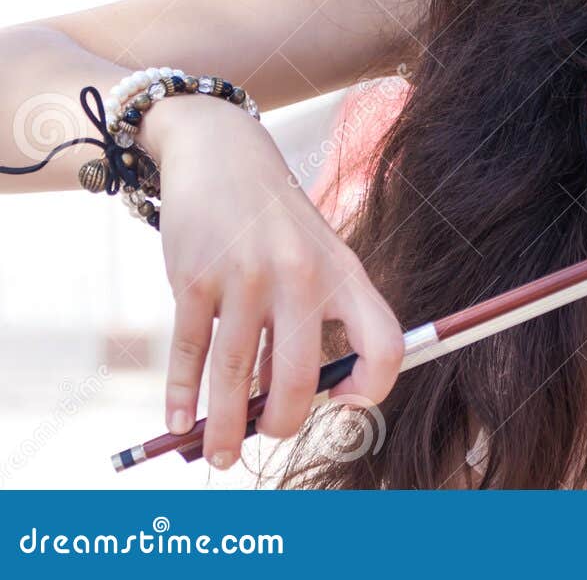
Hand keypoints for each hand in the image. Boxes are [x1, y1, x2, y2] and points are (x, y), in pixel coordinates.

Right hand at [147, 99, 404, 468]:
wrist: (224, 154)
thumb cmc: (277, 221)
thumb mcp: (316, 257)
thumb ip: (315, 318)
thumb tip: (295, 400)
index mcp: (345, 273)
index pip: (385, 341)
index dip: (376, 385)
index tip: (348, 404)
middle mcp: (302, 276)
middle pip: (303, 376)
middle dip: (283, 423)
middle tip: (265, 441)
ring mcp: (246, 276)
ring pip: (238, 375)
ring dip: (226, 426)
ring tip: (218, 455)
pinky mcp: (194, 278)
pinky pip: (189, 352)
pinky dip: (181, 395)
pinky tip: (178, 421)